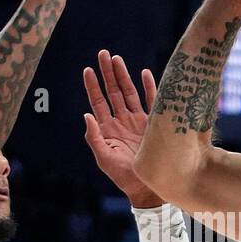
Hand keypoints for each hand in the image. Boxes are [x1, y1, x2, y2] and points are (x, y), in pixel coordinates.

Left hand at [83, 49, 162, 207]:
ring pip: (129, 92)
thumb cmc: (124, 176)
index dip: (92, 86)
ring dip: (123, 75)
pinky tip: (145, 73)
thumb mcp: (104, 159)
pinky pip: (151, 101)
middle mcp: (122, 121)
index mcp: (108, 129)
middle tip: (103, 54)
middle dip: (108, 73)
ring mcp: (138, 121)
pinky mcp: (154, 123)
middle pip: (113, 92)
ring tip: (117, 58)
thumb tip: (87, 115)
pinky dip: (149, 87)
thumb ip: (95, 138)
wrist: (148, 187)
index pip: (98, 102)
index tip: (88, 69)